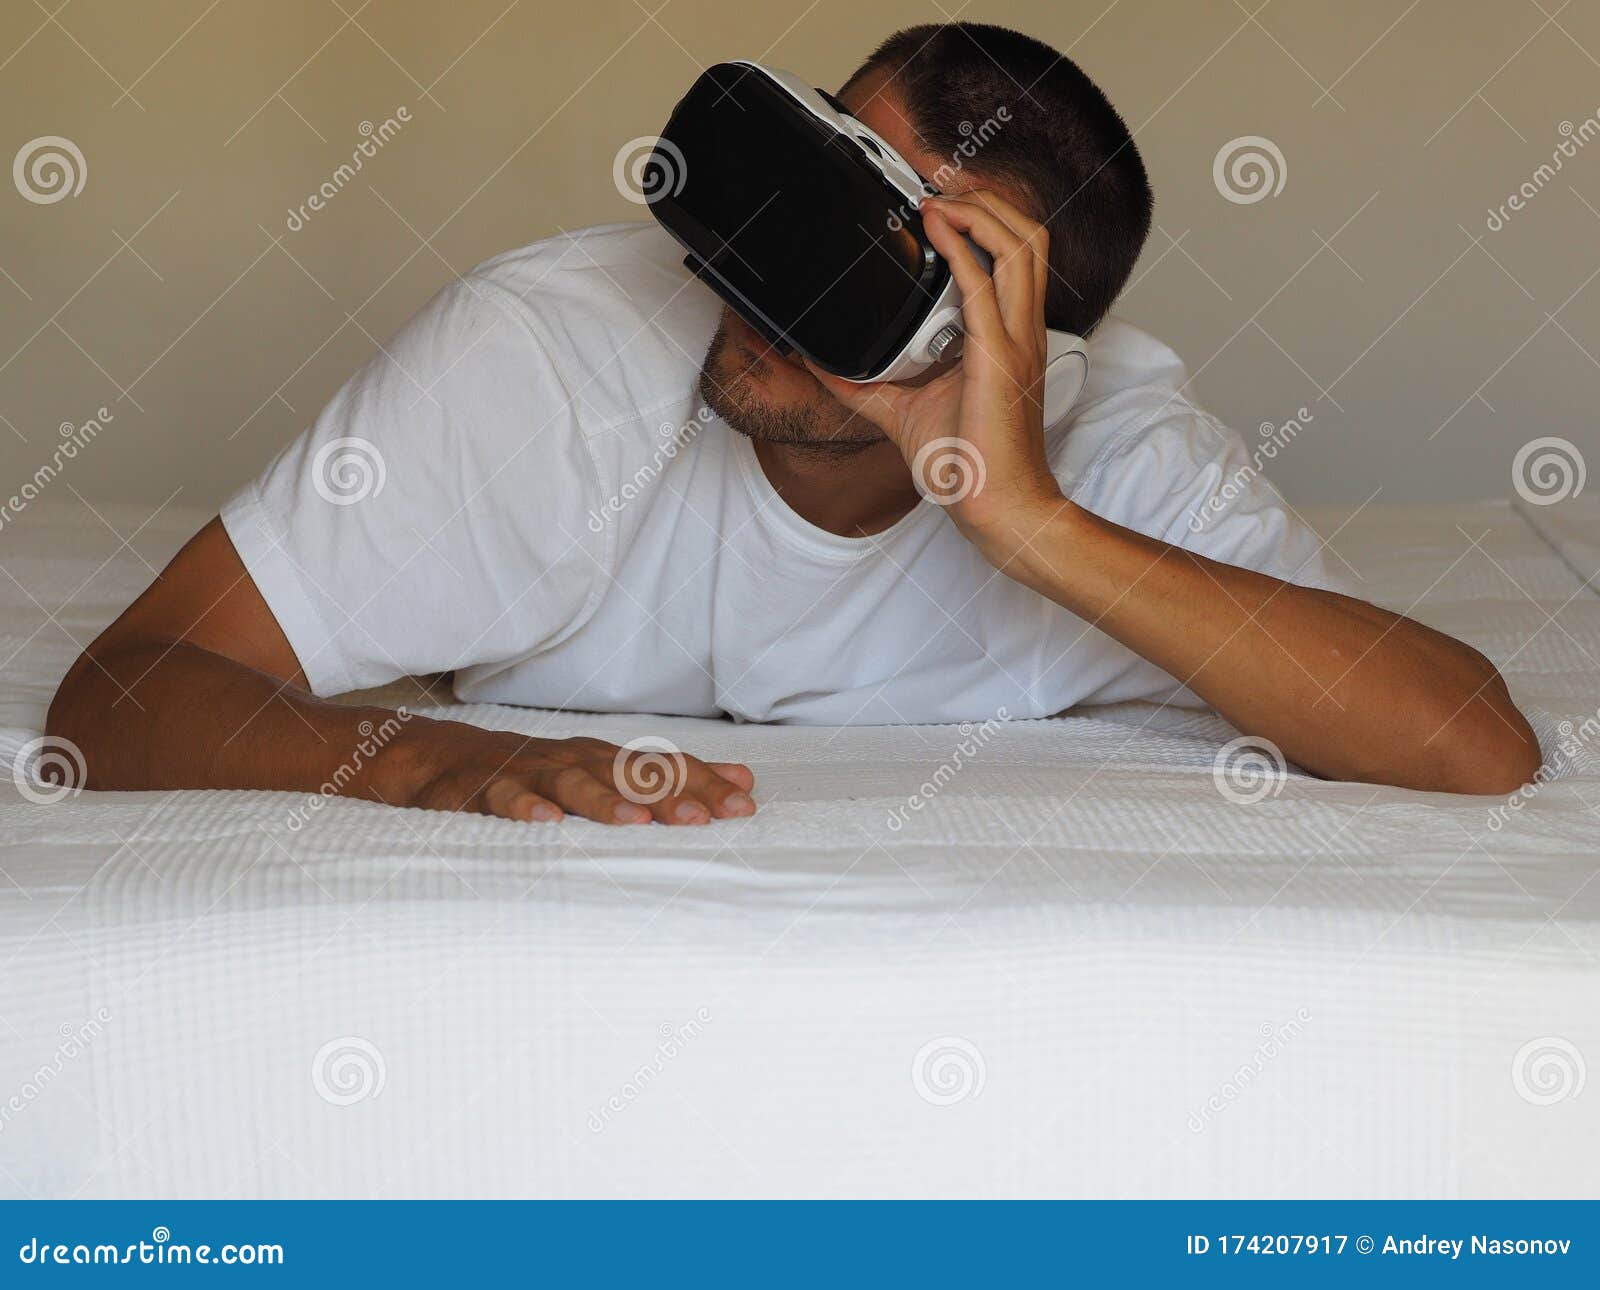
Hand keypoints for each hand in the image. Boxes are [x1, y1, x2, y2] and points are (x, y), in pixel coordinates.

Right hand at [378, 721, 755, 824]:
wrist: (437, 760)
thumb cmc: (536, 774)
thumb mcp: (604, 775)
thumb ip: (671, 781)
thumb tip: (745, 783)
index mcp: (603, 759)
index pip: (662, 767)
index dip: (703, 783)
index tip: (744, 804)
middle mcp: (571, 760)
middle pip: (625, 773)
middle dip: (667, 793)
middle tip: (704, 818)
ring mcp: (526, 773)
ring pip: (569, 783)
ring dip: (602, 801)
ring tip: (635, 822)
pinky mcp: (479, 791)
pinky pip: (502, 799)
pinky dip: (522, 808)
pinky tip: (544, 824)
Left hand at [806, 189, 1067, 561]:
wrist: (997, 506)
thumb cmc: (969, 466)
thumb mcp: (904, 414)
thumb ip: (865, 386)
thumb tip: (822, 363)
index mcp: (1009, 337)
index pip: (1016, 258)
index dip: (987, 221)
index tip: (944, 206)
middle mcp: (1020, 331)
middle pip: (1029, 235)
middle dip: (988, 201)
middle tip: (943, 191)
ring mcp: (1015, 340)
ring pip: (1021, 245)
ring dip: (979, 211)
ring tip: (938, 201)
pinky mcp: (998, 357)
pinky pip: (983, 285)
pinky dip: (959, 247)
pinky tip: (933, 228)